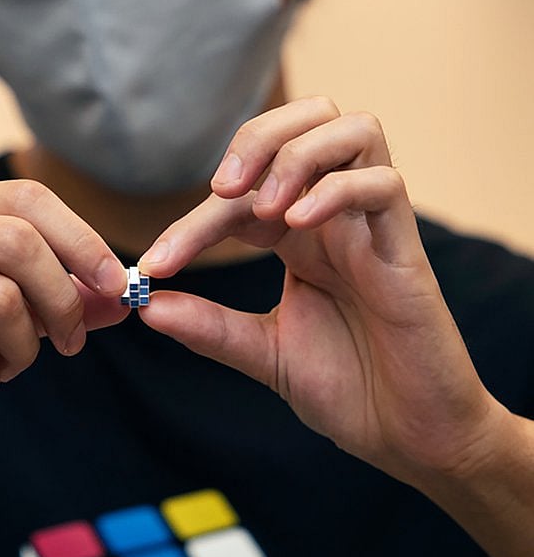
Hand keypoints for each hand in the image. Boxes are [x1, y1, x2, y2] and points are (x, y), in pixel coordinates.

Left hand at [138, 97, 497, 487]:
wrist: (408, 436)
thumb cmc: (349, 390)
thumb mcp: (264, 354)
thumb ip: (210, 328)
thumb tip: (146, 306)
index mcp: (299, 237)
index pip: (242, 194)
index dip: (192, 221)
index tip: (154, 266)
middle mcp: (335, 220)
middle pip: (309, 120)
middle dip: (257, 138)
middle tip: (223, 189)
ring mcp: (373, 230)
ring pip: (355, 130)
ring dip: (299, 153)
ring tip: (267, 205)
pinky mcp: (407, 251)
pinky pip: (385, 185)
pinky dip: (338, 190)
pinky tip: (301, 224)